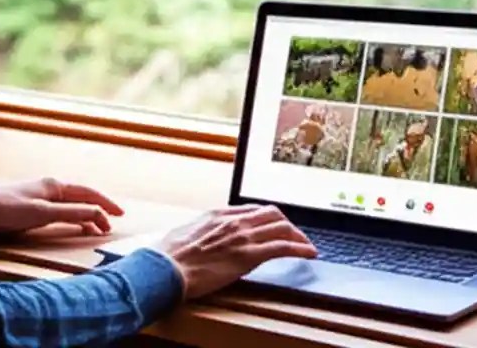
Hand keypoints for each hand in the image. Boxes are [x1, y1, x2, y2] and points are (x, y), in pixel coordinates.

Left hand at [0, 177, 124, 237]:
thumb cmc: (6, 209)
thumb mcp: (41, 213)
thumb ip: (70, 213)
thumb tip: (98, 213)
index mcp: (54, 186)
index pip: (88, 193)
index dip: (106, 203)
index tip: (120, 215)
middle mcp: (50, 189)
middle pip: (82, 197)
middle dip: (99, 209)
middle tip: (112, 224)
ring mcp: (40, 198)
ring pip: (71, 205)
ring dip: (86, 215)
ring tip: (97, 228)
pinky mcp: (31, 209)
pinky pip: (60, 211)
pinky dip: (73, 218)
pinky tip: (73, 226)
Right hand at [153, 204, 317, 299]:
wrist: (166, 267)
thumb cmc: (170, 255)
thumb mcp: (187, 234)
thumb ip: (203, 232)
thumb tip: (206, 238)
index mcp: (218, 214)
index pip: (253, 209)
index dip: (269, 218)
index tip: (276, 225)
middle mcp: (233, 221)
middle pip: (272, 214)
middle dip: (287, 224)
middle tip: (295, 236)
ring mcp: (242, 236)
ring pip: (282, 227)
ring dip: (298, 236)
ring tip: (306, 246)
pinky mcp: (249, 255)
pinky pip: (283, 247)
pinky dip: (301, 249)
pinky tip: (310, 253)